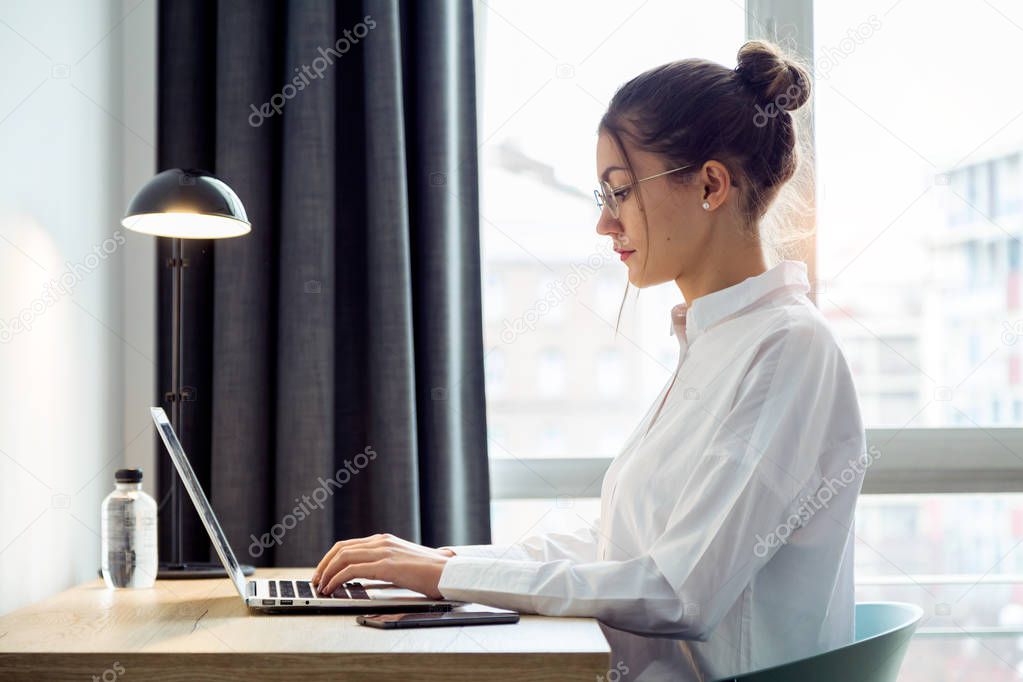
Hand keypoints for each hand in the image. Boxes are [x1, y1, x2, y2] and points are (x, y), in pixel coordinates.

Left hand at [311, 533, 455, 599]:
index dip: (331, 558)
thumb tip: (374, 576)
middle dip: (323, 564)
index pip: (349, 545)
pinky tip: (333, 588)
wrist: (450, 572)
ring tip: (321, 586)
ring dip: (327, 572)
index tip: (323, 572)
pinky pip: (351, 570)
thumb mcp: (405, 564)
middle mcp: (381, 542)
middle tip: (316, 580)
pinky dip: (337, 579)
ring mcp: (383, 551)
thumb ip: (389, 565)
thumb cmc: (433, 572)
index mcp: (385, 540)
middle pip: (341, 548)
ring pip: (342, 556)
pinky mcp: (386, 565)